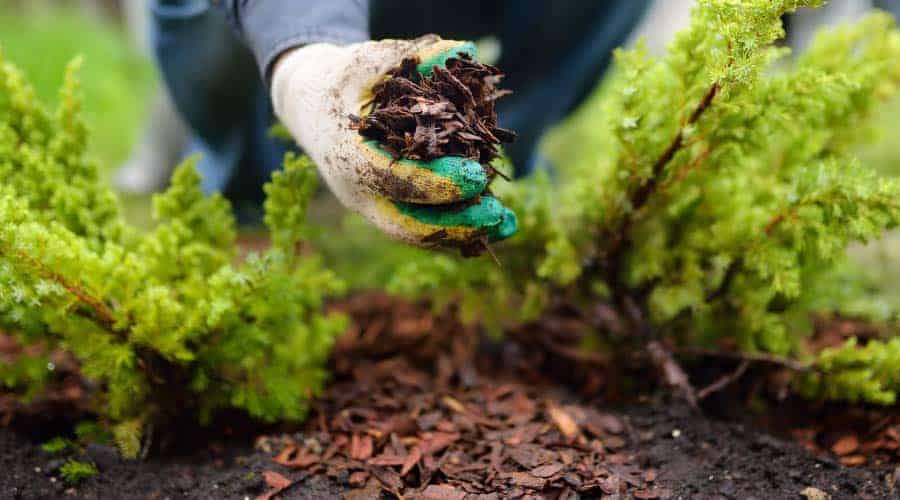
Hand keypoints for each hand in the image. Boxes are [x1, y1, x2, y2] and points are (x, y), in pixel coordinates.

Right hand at [270, 35, 516, 250]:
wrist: (311, 107)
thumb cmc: (343, 80)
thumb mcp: (369, 61)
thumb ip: (412, 56)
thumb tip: (461, 52)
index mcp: (347, 156)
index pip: (392, 179)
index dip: (436, 183)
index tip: (477, 176)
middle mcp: (357, 192)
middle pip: (406, 225)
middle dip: (454, 225)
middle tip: (497, 214)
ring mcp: (372, 207)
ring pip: (418, 234)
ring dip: (464, 233)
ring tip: (508, 224)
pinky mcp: (389, 210)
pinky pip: (425, 228)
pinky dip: (460, 230)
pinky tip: (499, 224)